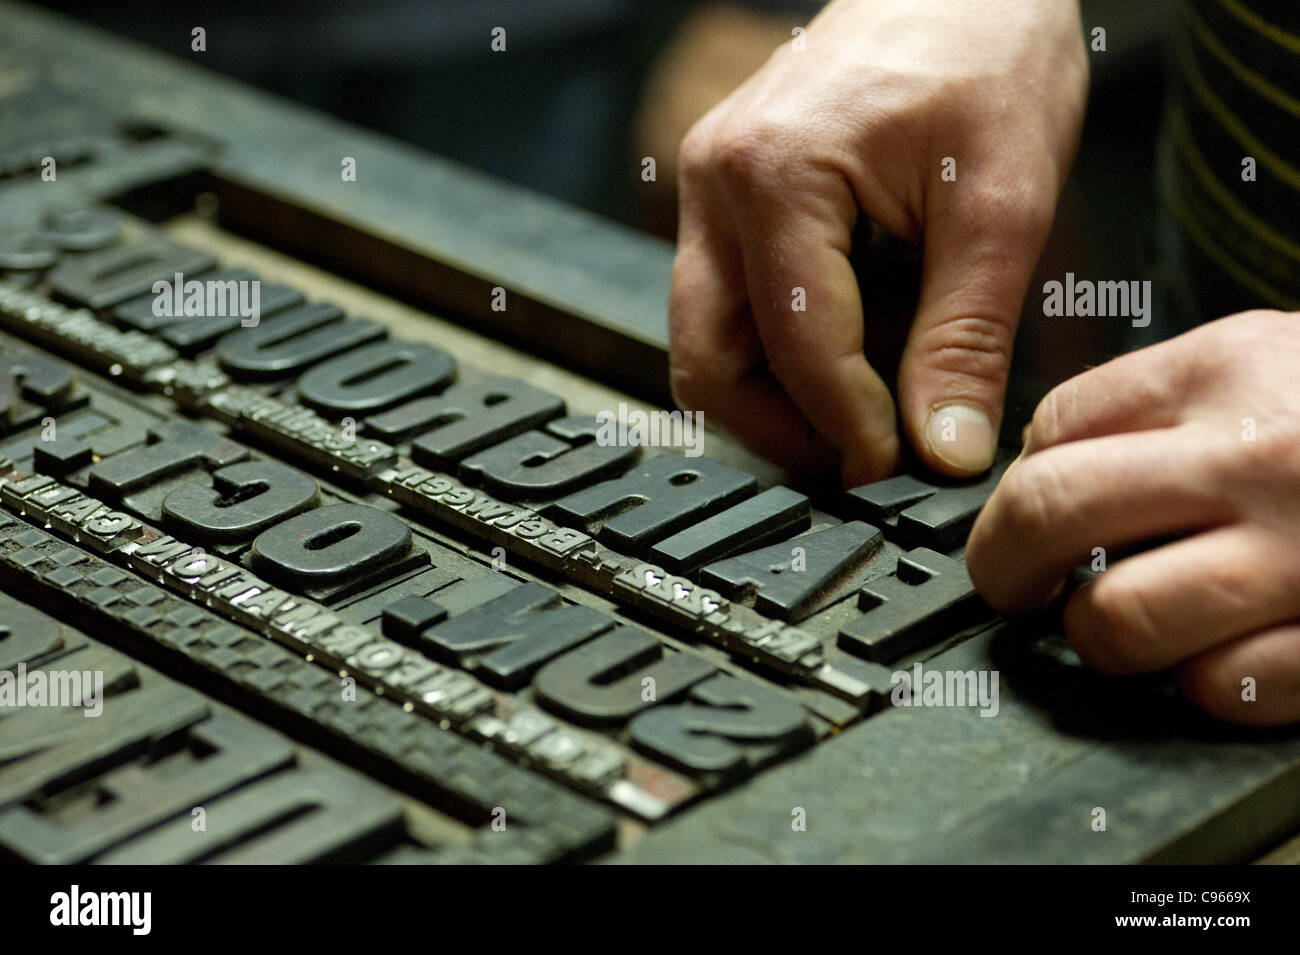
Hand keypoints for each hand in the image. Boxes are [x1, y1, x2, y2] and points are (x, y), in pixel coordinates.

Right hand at [668, 0, 1087, 484]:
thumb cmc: (989, 52)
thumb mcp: (1002, 206)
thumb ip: (965, 340)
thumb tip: (943, 452)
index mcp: (774, 176)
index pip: (796, 347)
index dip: (848, 428)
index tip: (899, 468)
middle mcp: (716, 183)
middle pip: (706, 360)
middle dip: (779, 430)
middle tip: (861, 459)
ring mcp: (711, 189)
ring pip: (707, 340)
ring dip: (775, 396)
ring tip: (866, 408)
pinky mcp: (729, 198)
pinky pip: (730, 302)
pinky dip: (778, 350)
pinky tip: (851, 351)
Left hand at [967, 311, 1299, 724]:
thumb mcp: (1266, 359)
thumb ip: (1158, 402)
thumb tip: (1043, 464)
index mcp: (1227, 368)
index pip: (1052, 430)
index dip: (1014, 488)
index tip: (1015, 523)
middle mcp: (1258, 454)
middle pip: (1050, 511)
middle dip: (1007, 564)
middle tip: (1016, 587)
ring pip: (1117, 620)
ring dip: (1101, 636)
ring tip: (1124, 624)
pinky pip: (1218, 687)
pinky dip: (1201, 683)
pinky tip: (1221, 653)